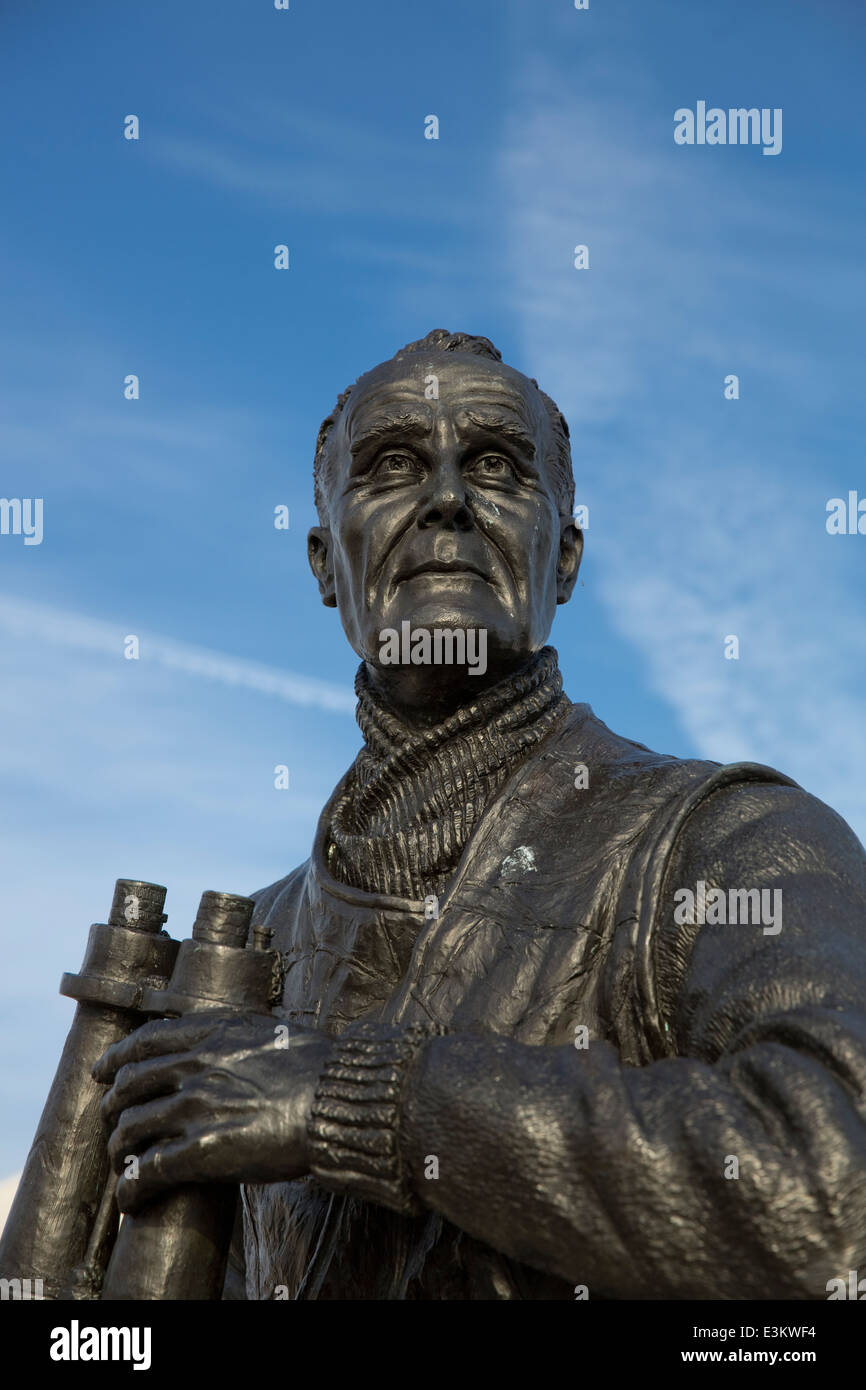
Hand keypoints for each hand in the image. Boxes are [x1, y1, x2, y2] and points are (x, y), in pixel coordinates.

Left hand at [92, 1011, 332, 1211]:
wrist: (335, 1101)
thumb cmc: (316, 1067)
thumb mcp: (269, 1030)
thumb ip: (235, 1033)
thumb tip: (223, 1036)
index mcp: (211, 1034)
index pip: (144, 1042)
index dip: (116, 1058)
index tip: (102, 1071)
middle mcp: (195, 1066)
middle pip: (130, 1086)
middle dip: (112, 1105)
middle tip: (110, 1119)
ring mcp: (196, 1108)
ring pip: (131, 1129)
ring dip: (119, 1149)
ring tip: (121, 1162)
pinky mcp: (203, 1151)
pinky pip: (149, 1170)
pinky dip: (132, 1187)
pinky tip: (130, 1199)